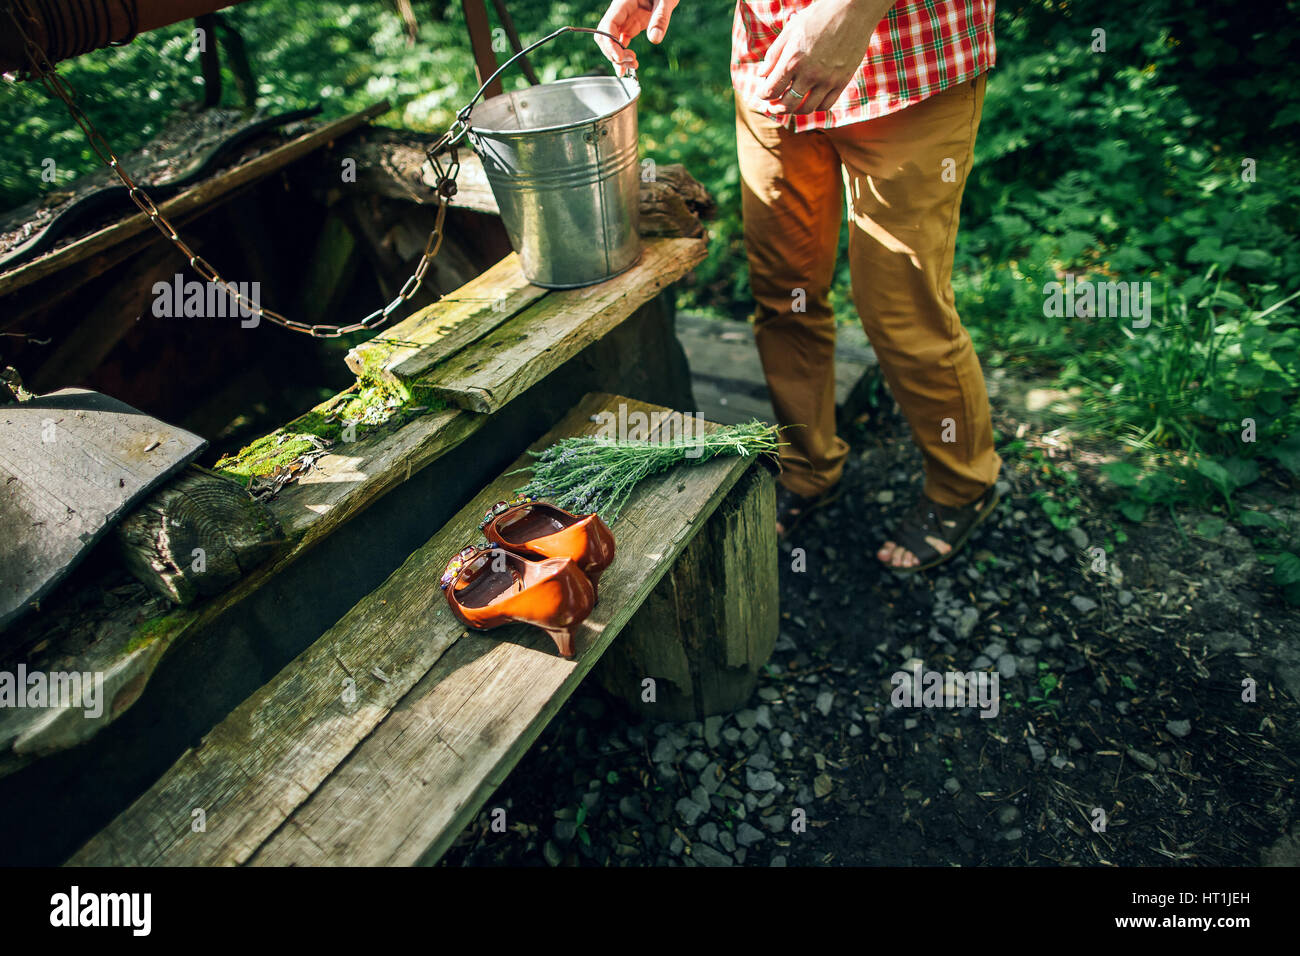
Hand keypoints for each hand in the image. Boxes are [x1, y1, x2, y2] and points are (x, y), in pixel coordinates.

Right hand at [596, 0, 678, 74]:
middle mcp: (620, 13)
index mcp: (623, 3)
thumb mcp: (666, 0)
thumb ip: (660, 17)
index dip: (609, 43)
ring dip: (618, 58)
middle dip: (613, 53)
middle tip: (631, 63)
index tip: (620, 57)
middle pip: (605, 36)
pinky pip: (622, 43)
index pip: (608, 25)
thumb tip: (655, 39)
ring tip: (633, 66)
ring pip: (612, 42)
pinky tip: (630, 65)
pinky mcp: (632, 26)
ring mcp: (625, 20)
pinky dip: (624, 56)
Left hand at [756, 0, 891, 114]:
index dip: (763, 95)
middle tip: (773, 105)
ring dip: (795, 110)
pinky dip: (815, 107)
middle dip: (776, 108)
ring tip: (791, 104)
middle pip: (787, 105)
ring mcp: (827, 80)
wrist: (852, 10)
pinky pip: (826, 105)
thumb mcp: (790, 30)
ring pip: (806, 109)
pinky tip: (811, 100)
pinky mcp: (842, 81)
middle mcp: (809, 74)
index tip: (761, 94)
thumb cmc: (819, 16)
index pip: (771, 90)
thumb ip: (773, 54)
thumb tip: (761, 75)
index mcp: (792, 61)